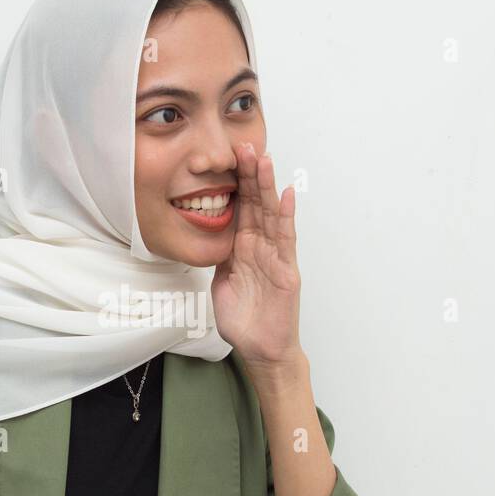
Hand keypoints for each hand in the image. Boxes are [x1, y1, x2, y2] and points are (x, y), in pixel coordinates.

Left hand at [212, 141, 303, 371]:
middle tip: (244, 145)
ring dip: (268, 186)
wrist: (261, 350)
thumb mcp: (222, 282)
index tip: (228, 156)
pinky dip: (286, 216)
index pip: (240, 208)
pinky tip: (287, 194)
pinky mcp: (287, 271)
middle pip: (256, 204)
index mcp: (244, 248)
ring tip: (264, 159)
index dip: (235, 183)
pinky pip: (286, 240)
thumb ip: (219, 258)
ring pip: (272, 215)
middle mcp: (262, 247)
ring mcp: (276, 257)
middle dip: (250, 175)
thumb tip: (207, 239)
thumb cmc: (245, 320)